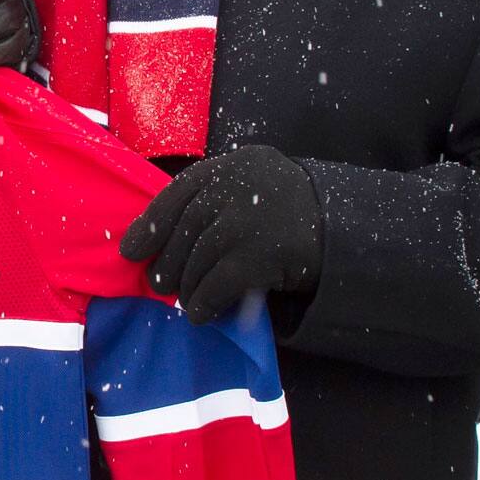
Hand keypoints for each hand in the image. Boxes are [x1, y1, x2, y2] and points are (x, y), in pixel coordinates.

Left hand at [119, 145, 322, 323]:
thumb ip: (214, 201)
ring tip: (183, 299)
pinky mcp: (262, 254)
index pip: (179, 191)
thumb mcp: (253, 190)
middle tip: (159, 284)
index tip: (130, 250)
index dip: (150, 223)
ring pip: (199, 258)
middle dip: (168, 260)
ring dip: (186, 285)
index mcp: (234, 166)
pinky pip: (218, 283)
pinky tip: (201, 314)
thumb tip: (157, 241)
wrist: (349, 232)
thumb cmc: (291, 215)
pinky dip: (204, 302)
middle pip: (186, 227)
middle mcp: (238, 185)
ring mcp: (249, 219)